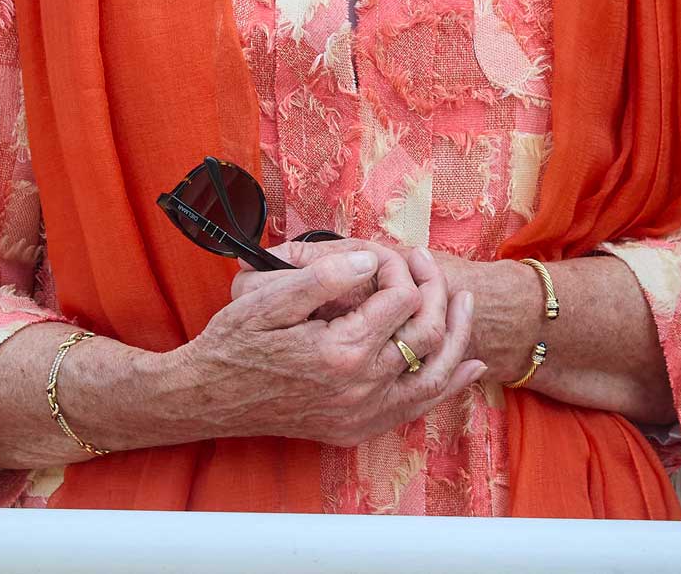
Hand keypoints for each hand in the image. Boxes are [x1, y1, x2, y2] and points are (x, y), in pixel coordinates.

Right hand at [171, 244, 483, 448]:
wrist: (211, 396)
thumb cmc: (235, 341)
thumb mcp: (269, 298)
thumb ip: (324, 277)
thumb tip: (369, 260)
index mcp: (341, 350)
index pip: (400, 297)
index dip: (398, 267)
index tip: (382, 253)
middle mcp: (360, 388)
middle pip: (426, 333)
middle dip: (433, 290)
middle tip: (422, 261)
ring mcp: (362, 413)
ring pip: (433, 375)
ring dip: (456, 336)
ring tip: (463, 301)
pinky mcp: (358, 428)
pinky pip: (417, 408)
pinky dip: (448, 385)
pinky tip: (469, 366)